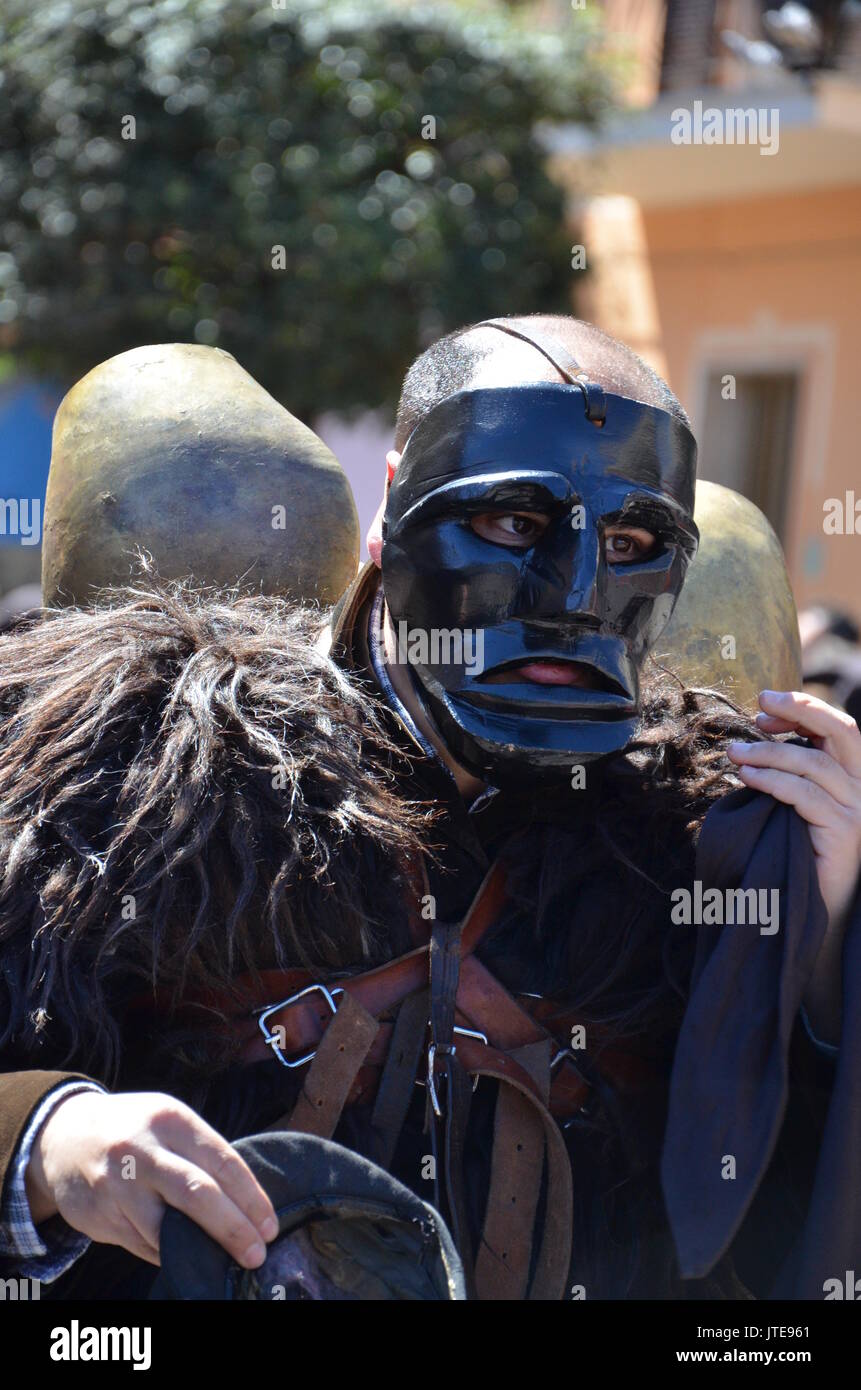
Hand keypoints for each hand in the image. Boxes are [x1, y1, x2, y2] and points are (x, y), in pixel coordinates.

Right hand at [26, 1090, 277, 1268]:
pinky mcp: (99, 1215)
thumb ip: (202, 1154)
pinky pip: (143, 1245)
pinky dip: (168, 1253)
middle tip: (256, 1255)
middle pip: (198, 1195)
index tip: (270, 1226)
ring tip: (224, 1260)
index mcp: (170, 1119)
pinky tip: (184, 1254)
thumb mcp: (168, 1122)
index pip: (222, 1161)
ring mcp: (116, 1184)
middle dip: (233, 1229)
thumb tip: (247, 1202)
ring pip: (167, 1229)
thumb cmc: (135, 1130)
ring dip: (199, 1249)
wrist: (63, 1137)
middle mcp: (142, 1150)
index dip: (251, 1198)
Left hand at [727, 689, 860, 1042]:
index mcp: (855, 778)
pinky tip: (747, 778)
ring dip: (768, 753)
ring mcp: (858, 811)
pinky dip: (772, 781)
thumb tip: (759, 735)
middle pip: (843, 732)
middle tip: (761, 702)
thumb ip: (791, 772)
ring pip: (814, 764)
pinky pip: (805, 796)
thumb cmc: (797, 857)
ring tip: (734, 754)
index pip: (839, 729)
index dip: (805, 710)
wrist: (814, 914)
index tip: (765, 706)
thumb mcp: (795, 805)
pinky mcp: (844, 834)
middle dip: (802, 709)